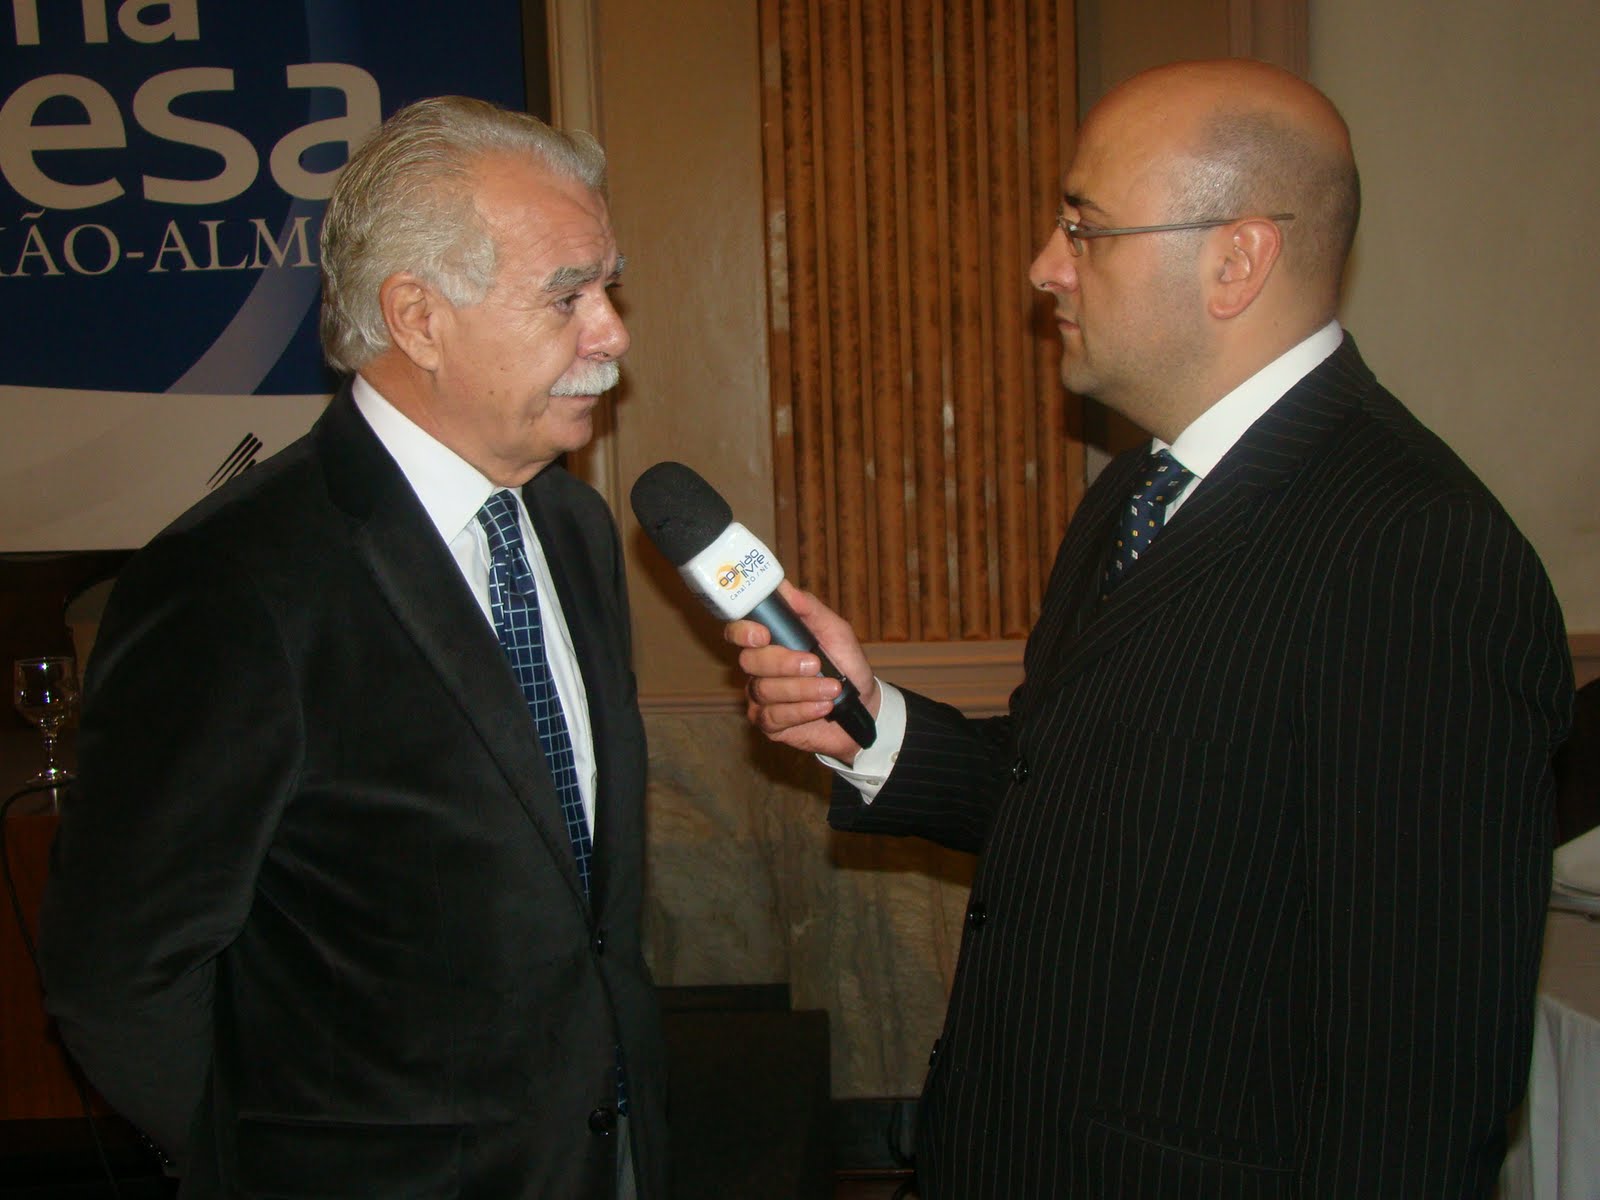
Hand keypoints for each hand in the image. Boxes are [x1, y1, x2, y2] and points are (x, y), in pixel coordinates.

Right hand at [724, 580, 878, 762]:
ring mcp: (761, 698)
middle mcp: (759, 669)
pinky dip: (802, 711)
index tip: (763, 635)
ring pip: (764, 690)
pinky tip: (823, 708)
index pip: (738, 632)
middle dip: (783, 663)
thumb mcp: (835, 631)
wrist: (864, 707)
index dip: (743, 632)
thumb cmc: (846, 665)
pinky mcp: (769, 724)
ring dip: (802, 689)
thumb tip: (784, 587)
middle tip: (814, 664)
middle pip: (749, 662)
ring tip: (832, 689)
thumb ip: (809, 609)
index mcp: (770, 642)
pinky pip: (774, 716)